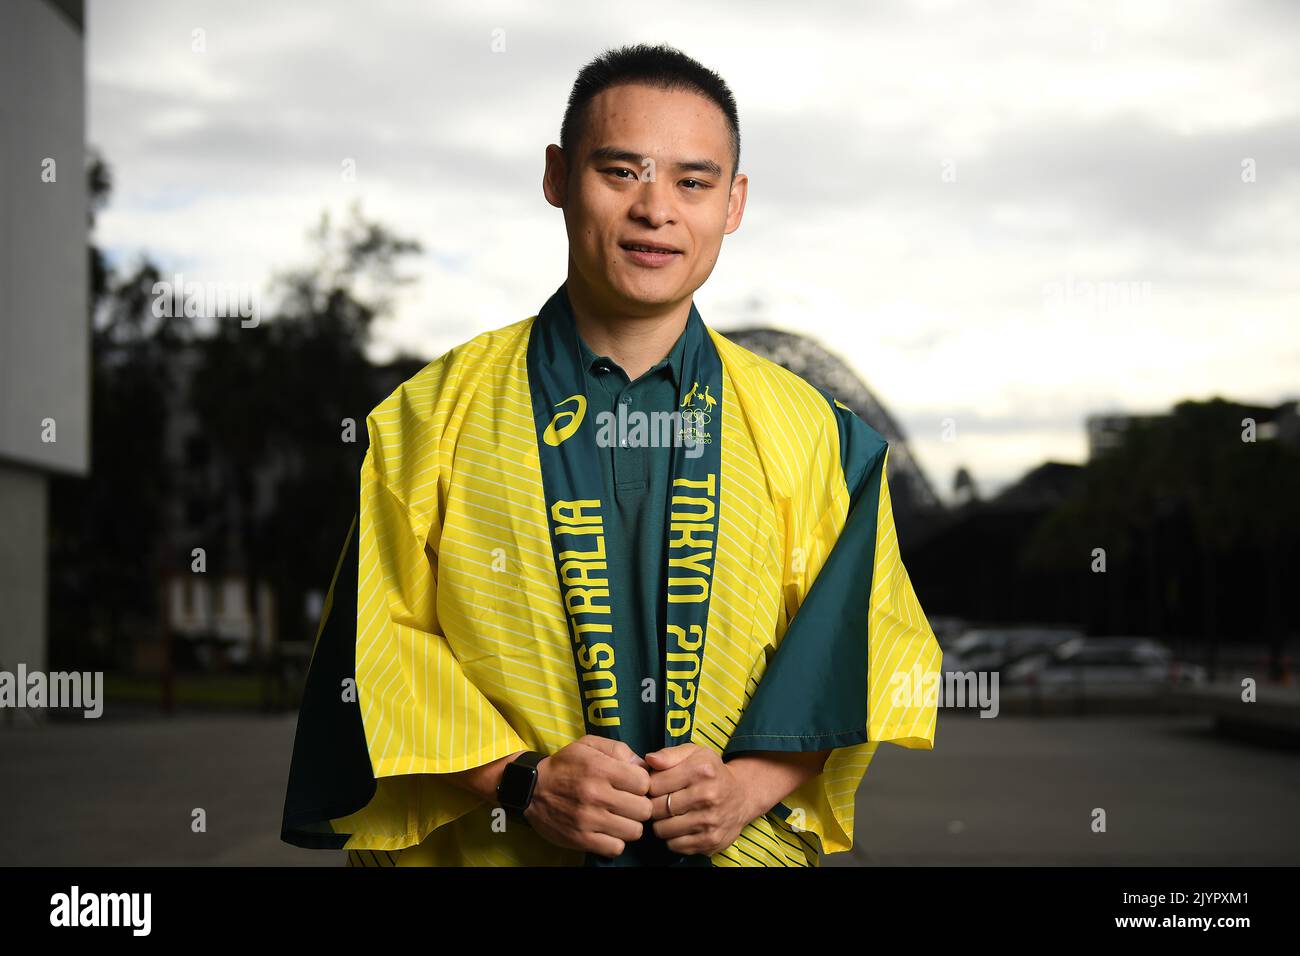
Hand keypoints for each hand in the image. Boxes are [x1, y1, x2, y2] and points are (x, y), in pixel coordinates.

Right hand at [522, 735, 652, 858]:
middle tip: (629, 803)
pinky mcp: (581, 839)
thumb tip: (643, 764)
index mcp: (599, 768)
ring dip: (630, 824)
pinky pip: (615, 848)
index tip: (633, 785)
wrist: (531, 789)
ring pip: (633, 831)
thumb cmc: (564, 765)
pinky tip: (609, 831)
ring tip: (619, 817)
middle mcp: (595, 794)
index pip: (644, 782)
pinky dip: (616, 841)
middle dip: (640, 805)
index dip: (642, 783)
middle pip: (643, 809)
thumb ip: (619, 749)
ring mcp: (588, 819)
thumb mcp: (588, 745)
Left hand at [644, 743, 754, 856]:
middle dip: (655, 805)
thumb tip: (650, 760)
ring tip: (672, 814)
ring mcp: (709, 822)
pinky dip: (673, 837)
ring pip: (662, 829)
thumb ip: (669, 754)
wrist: (742, 796)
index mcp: (700, 771)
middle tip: (663, 801)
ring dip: (662, 823)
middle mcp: (707, 796)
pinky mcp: (710, 841)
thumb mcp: (694, 753)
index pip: (654, 784)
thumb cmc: (712, 772)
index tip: (659, 786)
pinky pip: (674, 845)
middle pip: (656, 808)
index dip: (651, 785)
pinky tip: (682, 826)